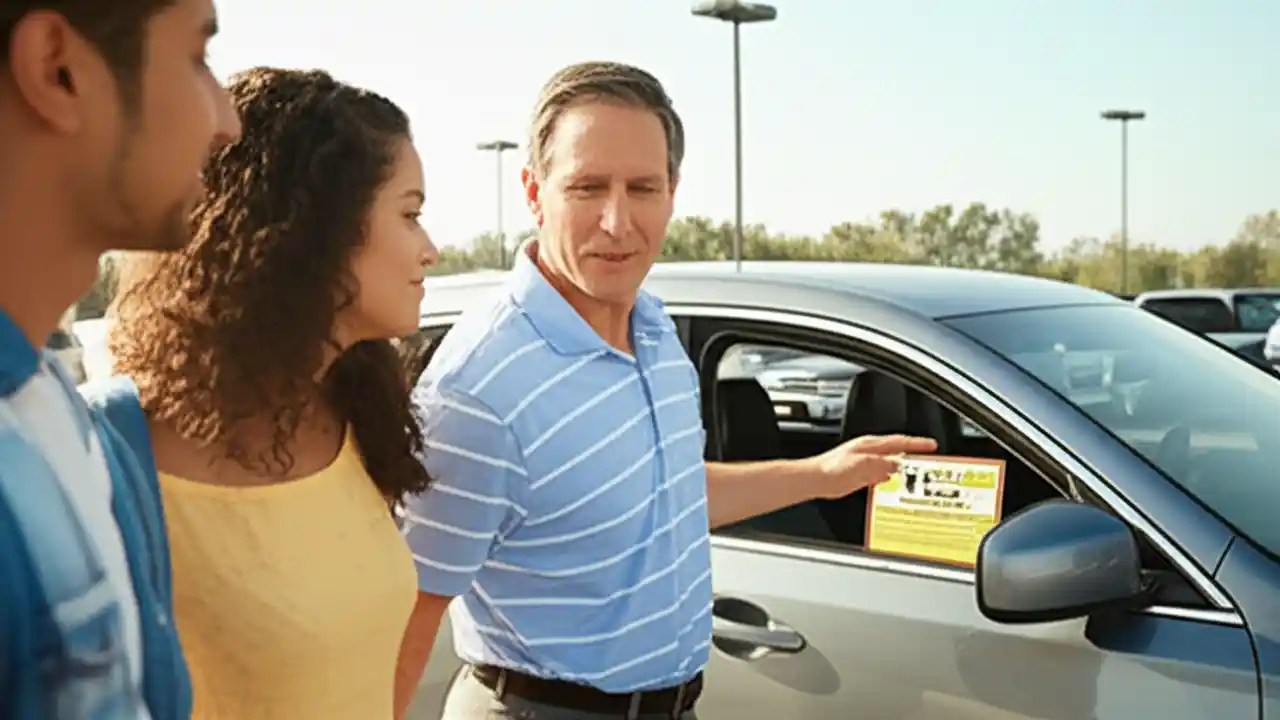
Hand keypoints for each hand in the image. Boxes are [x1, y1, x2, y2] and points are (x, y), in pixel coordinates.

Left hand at [809, 434, 938, 498]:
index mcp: (871, 445)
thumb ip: (881, 464)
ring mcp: (866, 463)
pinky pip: (882, 475)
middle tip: (930, 460)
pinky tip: (894, 483)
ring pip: (891, 463)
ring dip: (904, 468)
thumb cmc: (831, 468)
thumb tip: (899, 464)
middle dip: (915, 455)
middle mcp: (870, 452)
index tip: (932, 445)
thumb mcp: (861, 464)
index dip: (918, 443)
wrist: (815, 479)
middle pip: (898, 452)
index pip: (900, 442)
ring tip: (918, 474)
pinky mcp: (861, 475)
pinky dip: (891, 478)